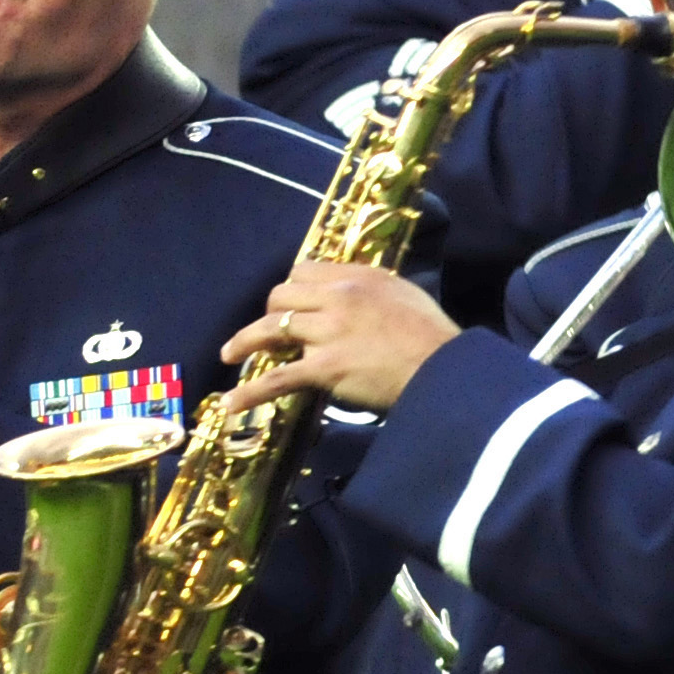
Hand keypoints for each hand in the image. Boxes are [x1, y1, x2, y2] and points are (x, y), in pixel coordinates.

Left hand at [222, 262, 456, 418]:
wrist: (445, 369)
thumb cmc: (432, 336)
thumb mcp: (403, 295)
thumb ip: (370, 292)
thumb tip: (351, 297)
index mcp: (357, 277)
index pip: (303, 270)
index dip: (290, 288)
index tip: (287, 303)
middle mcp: (338, 297)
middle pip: (280, 297)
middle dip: (268, 314)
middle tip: (265, 332)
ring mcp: (328, 332)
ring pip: (270, 330)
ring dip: (245, 343)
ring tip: (229, 354)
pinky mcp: (324, 367)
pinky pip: (277, 378)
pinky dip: (250, 392)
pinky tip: (231, 403)